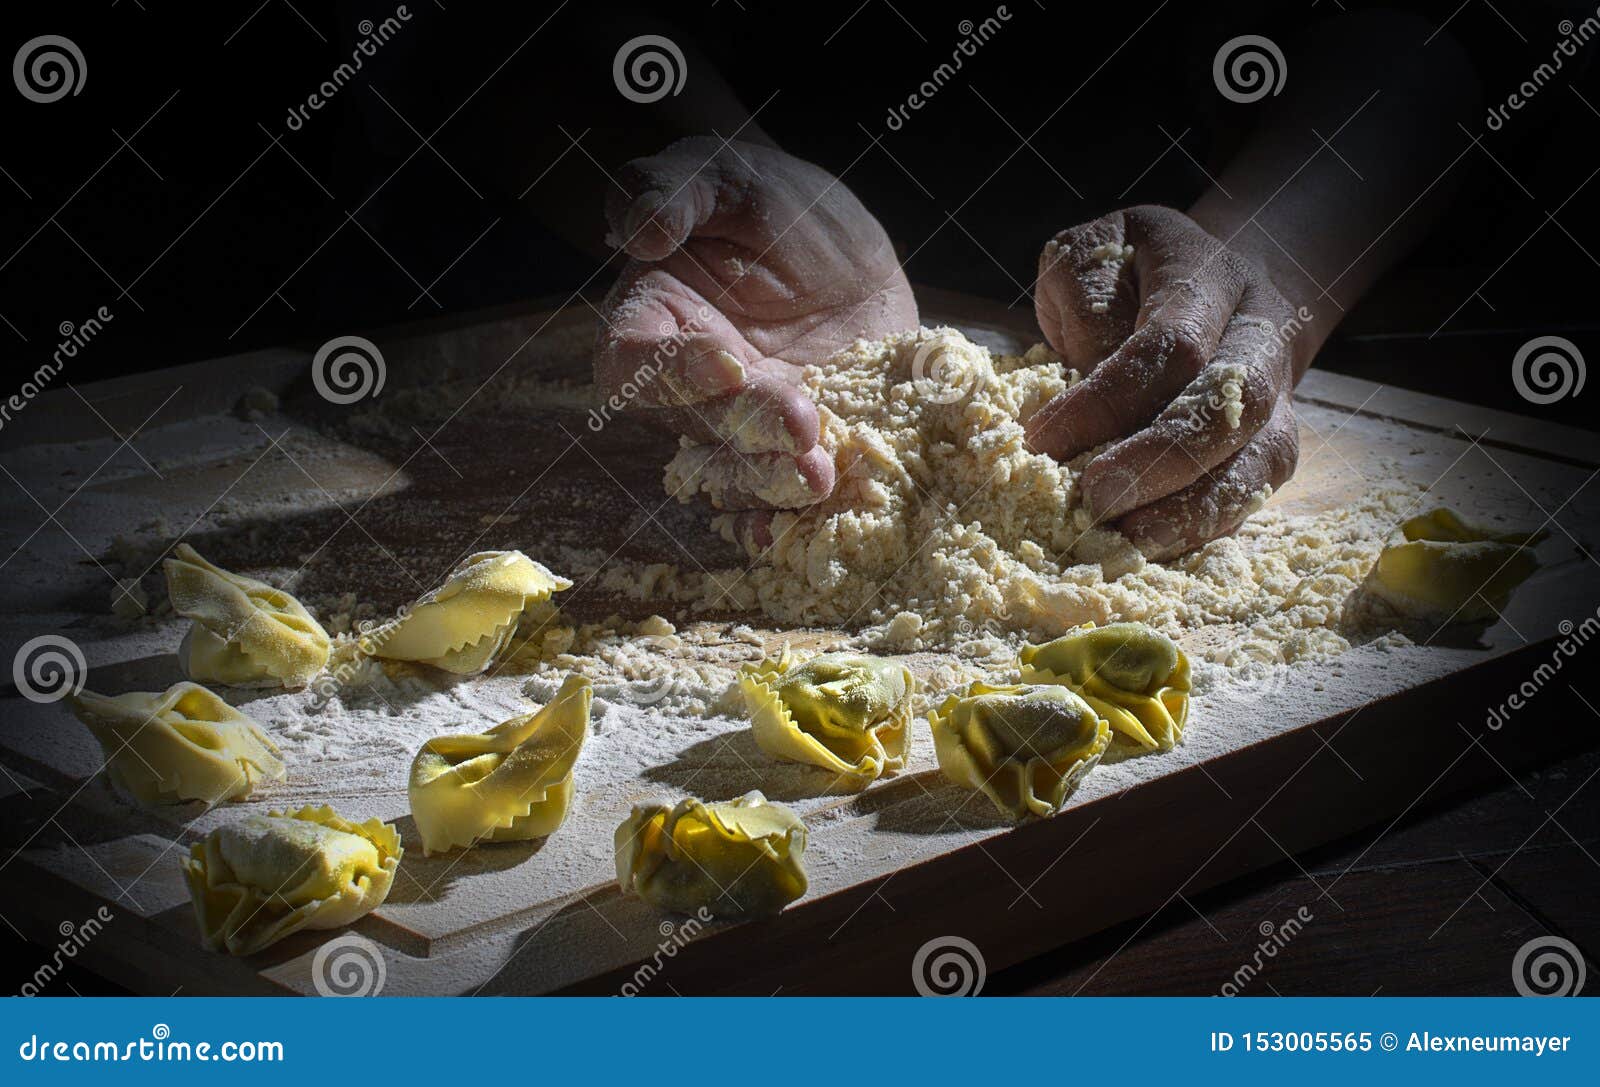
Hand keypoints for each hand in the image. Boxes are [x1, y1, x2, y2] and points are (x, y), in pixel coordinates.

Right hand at [596, 137, 915, 546]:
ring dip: (775, 484)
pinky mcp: (798, 452)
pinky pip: (786, 497)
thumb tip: (639, 230)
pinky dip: (798, 519)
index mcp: (652, 322)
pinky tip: (823, 524)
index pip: (636, 360)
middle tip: (801, 422)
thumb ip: (674, 189)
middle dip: (747, 430)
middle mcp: (689, 391)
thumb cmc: (764, 201)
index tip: (727, 361)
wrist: (840, 247)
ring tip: (821, 476)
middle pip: (698, 428)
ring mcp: (744, 429)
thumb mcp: (725, 173)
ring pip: (738, 474)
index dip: (673, 370)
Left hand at [1027, 205, 1302, 559]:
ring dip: (1194, 507)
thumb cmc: (1132, 274)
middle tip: (1096, 498)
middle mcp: (1260, 333)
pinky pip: (1254, 491)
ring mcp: (1279, 393)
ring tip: (1130, 540)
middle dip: (1162, 458)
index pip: (1170, 345)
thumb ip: (1083, 301)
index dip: (1109, 399)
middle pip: (1232, 402)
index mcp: (1209, 276)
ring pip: (1260, 457)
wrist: (1220, 279)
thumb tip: (1082, 378)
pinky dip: (1206, 526)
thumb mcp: (1092, 254)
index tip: (1044, 441)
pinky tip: (1153, 547)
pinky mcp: (1273, 443)